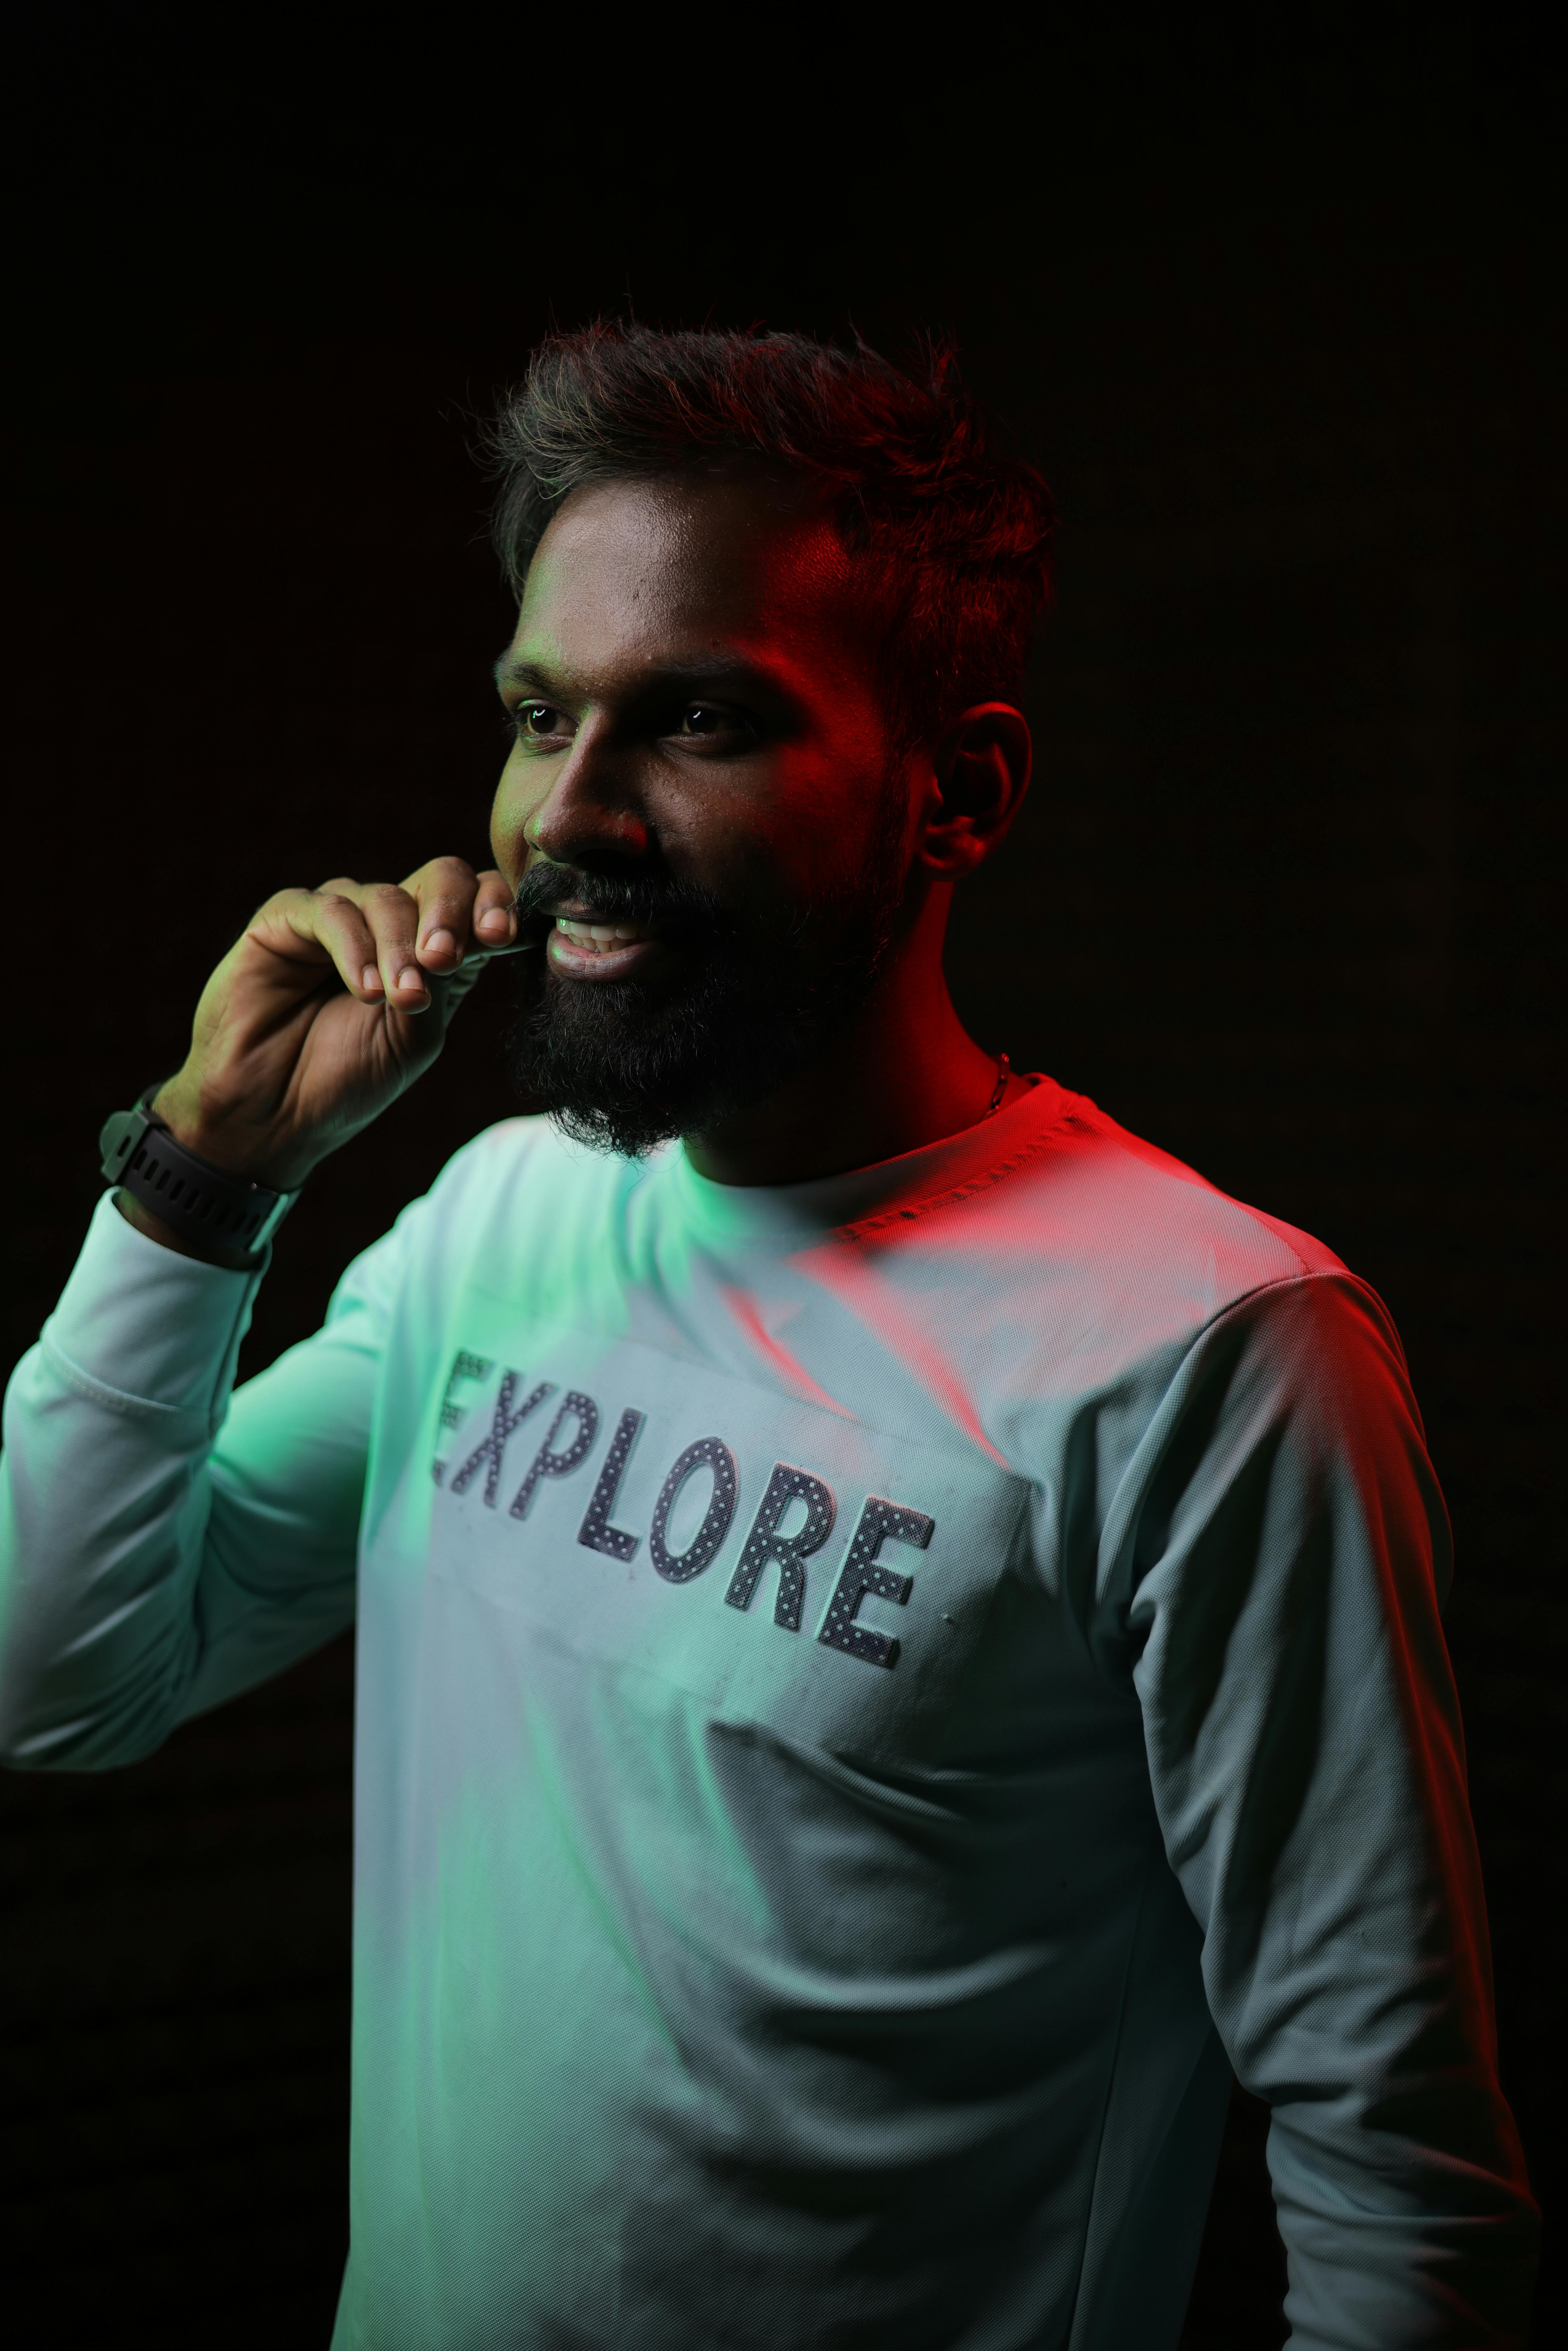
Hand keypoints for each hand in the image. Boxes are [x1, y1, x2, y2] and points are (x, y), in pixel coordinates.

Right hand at [146, 858, 519, 1193]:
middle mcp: (390, 924)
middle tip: (444, 958)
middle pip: (439, 878)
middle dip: (450, 914)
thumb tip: (480, 932)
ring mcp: (339, 916)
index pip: (479, 898)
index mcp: (434, 949)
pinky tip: (366, 989)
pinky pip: (330, 910)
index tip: (501, 935)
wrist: (274, 1114)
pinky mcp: (285, 919)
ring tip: (402, 997)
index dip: (494, 904)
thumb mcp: (415, 1035)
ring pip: (385, 897)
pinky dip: (354, 946)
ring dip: (399, 947)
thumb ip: (445, 982)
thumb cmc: (347, 1079)